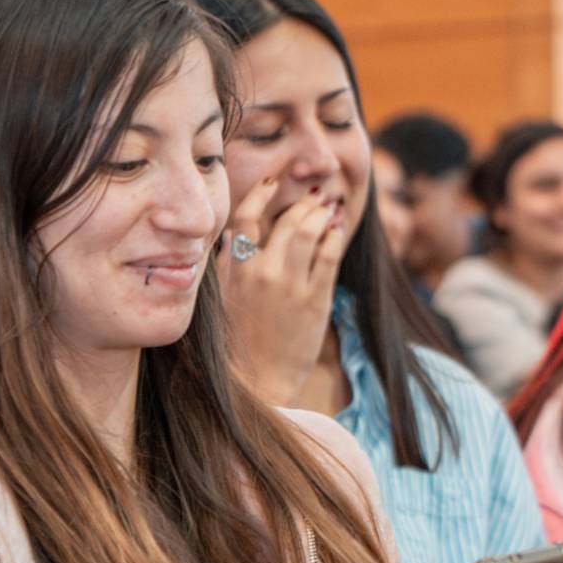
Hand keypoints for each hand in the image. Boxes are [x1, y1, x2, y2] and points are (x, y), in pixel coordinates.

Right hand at [218, 176, 349, 404]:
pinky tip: (338, 230)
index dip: (261, 193)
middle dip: (304, 202)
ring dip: (322, 214)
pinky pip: (329, 256)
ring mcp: (291, 285)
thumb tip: (234, 235)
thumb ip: (228, 265)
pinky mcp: (316, 300)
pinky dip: (335, 236)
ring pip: (310, 232)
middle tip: (315, 194)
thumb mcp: (224, 298)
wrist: (257, 381)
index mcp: (235, 269)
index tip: (273, 181)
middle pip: (287, 220)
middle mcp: (262, 272)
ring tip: (329, 207)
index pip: (246, 216)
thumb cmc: (238, 341)